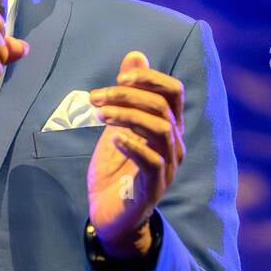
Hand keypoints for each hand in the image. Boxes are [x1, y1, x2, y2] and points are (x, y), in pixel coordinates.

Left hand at [86, 50, 184, 256]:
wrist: (109, 215)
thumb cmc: (115, 171)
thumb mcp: (117, 126)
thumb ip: (128, 96)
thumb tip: (135, 56)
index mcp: (168, 128)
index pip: (173, 92)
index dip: (150, 79)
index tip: (120, 79)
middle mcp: (174, 145)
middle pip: (162, 107)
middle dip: (127, 97)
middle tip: (96, 98)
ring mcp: (166, 167)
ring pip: (159, 130)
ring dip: (128, 117)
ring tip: (101, 115)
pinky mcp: (153, 188)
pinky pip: (152, 161)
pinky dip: (133, 145)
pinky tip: (113, 139)